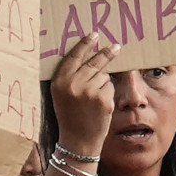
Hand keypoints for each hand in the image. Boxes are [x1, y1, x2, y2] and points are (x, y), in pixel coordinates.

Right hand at [49, 33, 116, 155]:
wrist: (77, 140)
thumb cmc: (70, 116)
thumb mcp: (62, 95)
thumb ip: (71, 77)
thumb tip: (89, 56)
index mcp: (59, 81)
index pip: (73, 57)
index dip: (84, 44)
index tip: (94, 35)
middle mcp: (73, 84)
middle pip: (94, 62)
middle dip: (106, 54)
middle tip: (116, 46)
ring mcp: (89, 91)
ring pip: (103, 76)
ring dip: (102, 84)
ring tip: (93, 100)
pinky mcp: (103, 99)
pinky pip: (110, 88)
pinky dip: (108, 94)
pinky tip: (100, 106)